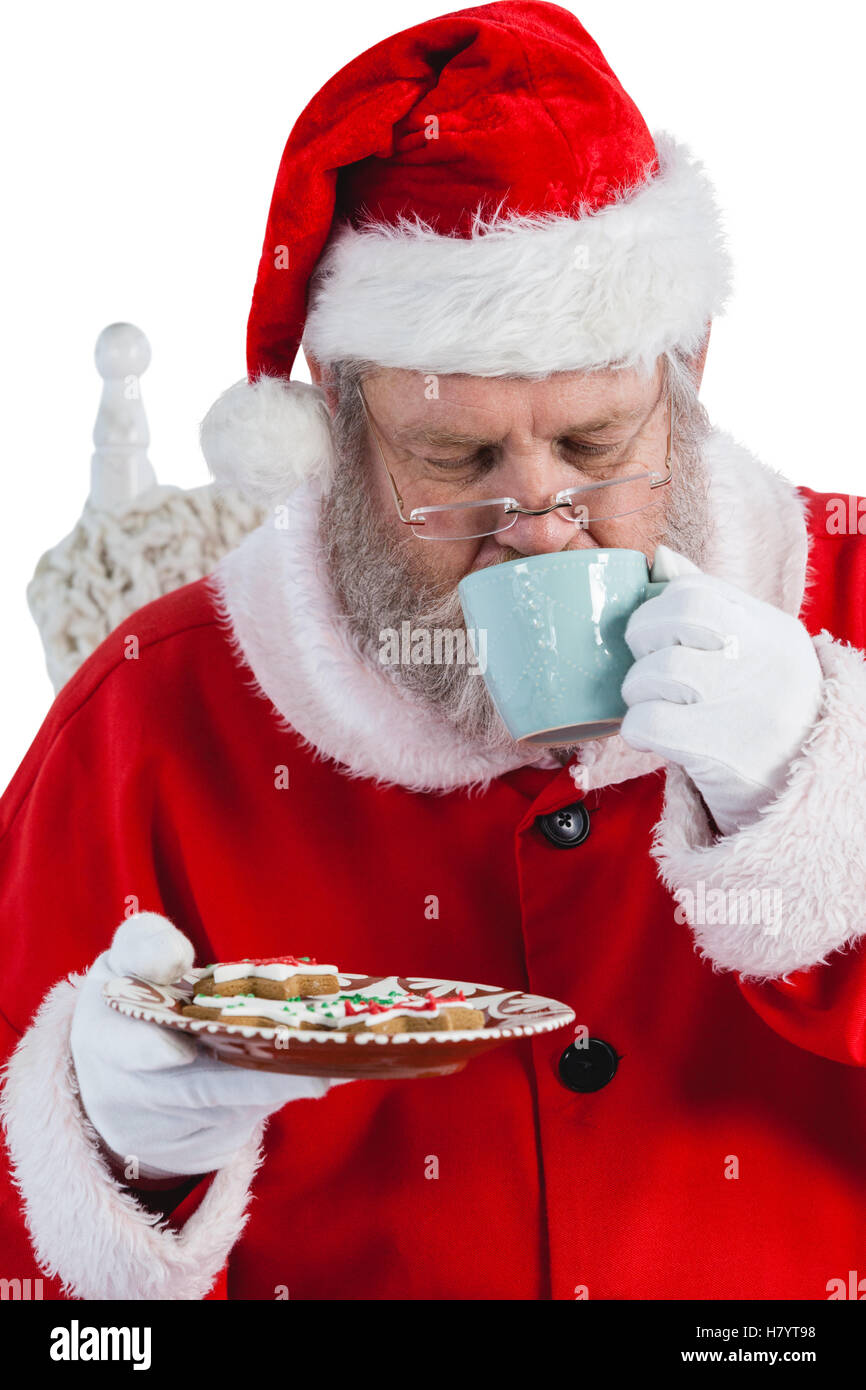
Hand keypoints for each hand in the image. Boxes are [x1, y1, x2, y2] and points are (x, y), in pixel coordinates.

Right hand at [70, 913, 351, 1178]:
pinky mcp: (207, 1136)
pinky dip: (287, 1092)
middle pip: (199, 1092)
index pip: (124, 1050)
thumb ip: (144, 947)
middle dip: (255, 1084)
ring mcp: (175, 1123)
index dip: (147, 1050)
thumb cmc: (131, 997)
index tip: (176, 1050)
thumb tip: (174, 960)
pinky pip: (249, 1116)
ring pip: (233, 1107)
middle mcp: (139, 1094)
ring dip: (285, 1087)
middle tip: (313, 1073)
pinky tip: (332, 1070)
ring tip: (338, 1067)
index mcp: (107, 1042)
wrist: (118, 1069)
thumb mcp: (124, 962)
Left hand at [619, 545, 823, 835]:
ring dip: (636, 689)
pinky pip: (648, 721)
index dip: (659, 607)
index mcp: (773, 630)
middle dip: (642, 636)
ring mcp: (744, 703)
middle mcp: (764, 659)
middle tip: (646, 665)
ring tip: (650, 704)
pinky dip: (635, 728)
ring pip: (657, 670)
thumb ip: (713, 607)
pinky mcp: (719, 750)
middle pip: (676, 615)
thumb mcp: (759, 655)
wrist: (803, 798)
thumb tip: (662, 561)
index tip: (656, 634)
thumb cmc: (764, 718)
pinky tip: (650, 735)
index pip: (698, 589)